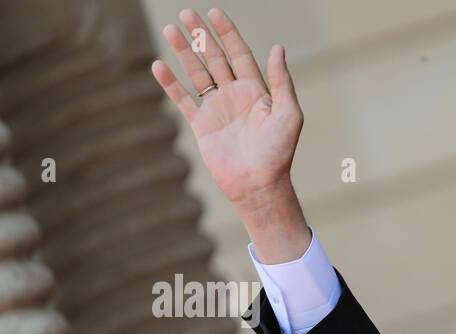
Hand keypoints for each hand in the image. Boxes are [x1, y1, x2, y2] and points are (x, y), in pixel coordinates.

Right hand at [151, 8, 309, 260]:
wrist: (259, 184)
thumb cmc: (278, 152)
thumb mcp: (288, 114)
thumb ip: (282, 81)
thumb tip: (278, 48)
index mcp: (256, 91)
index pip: (239, 54)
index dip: (227, 33)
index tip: (214, 12)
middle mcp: (235, 96)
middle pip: (215, 58)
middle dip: (201, 35)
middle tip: (186, 13)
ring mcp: (217, 109)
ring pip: (197, 73)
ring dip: (184, 51)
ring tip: (170, 28)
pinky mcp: (201, 125)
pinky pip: (182, 99)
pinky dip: (170, 83)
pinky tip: (158, 65)